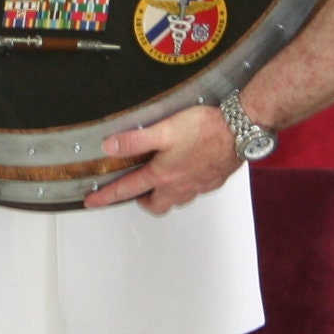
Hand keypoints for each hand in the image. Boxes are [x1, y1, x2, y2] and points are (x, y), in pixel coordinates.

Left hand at [84, 102, 242, 212]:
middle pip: (154, 204)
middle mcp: (180, 186)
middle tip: (135, 190)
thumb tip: (110, 147)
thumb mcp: (164, 130)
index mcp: (163, 175)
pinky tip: (187, 172)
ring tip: (160, 182)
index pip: (127, 189)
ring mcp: (198, 186)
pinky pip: (194, 191)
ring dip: (164, 195)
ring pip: (176, 200)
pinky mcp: (213, 180)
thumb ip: (135, 140)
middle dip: (142, 200)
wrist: (241, 129)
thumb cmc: (207, 129)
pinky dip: (186, 187)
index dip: (106, 196)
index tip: (92, 201)